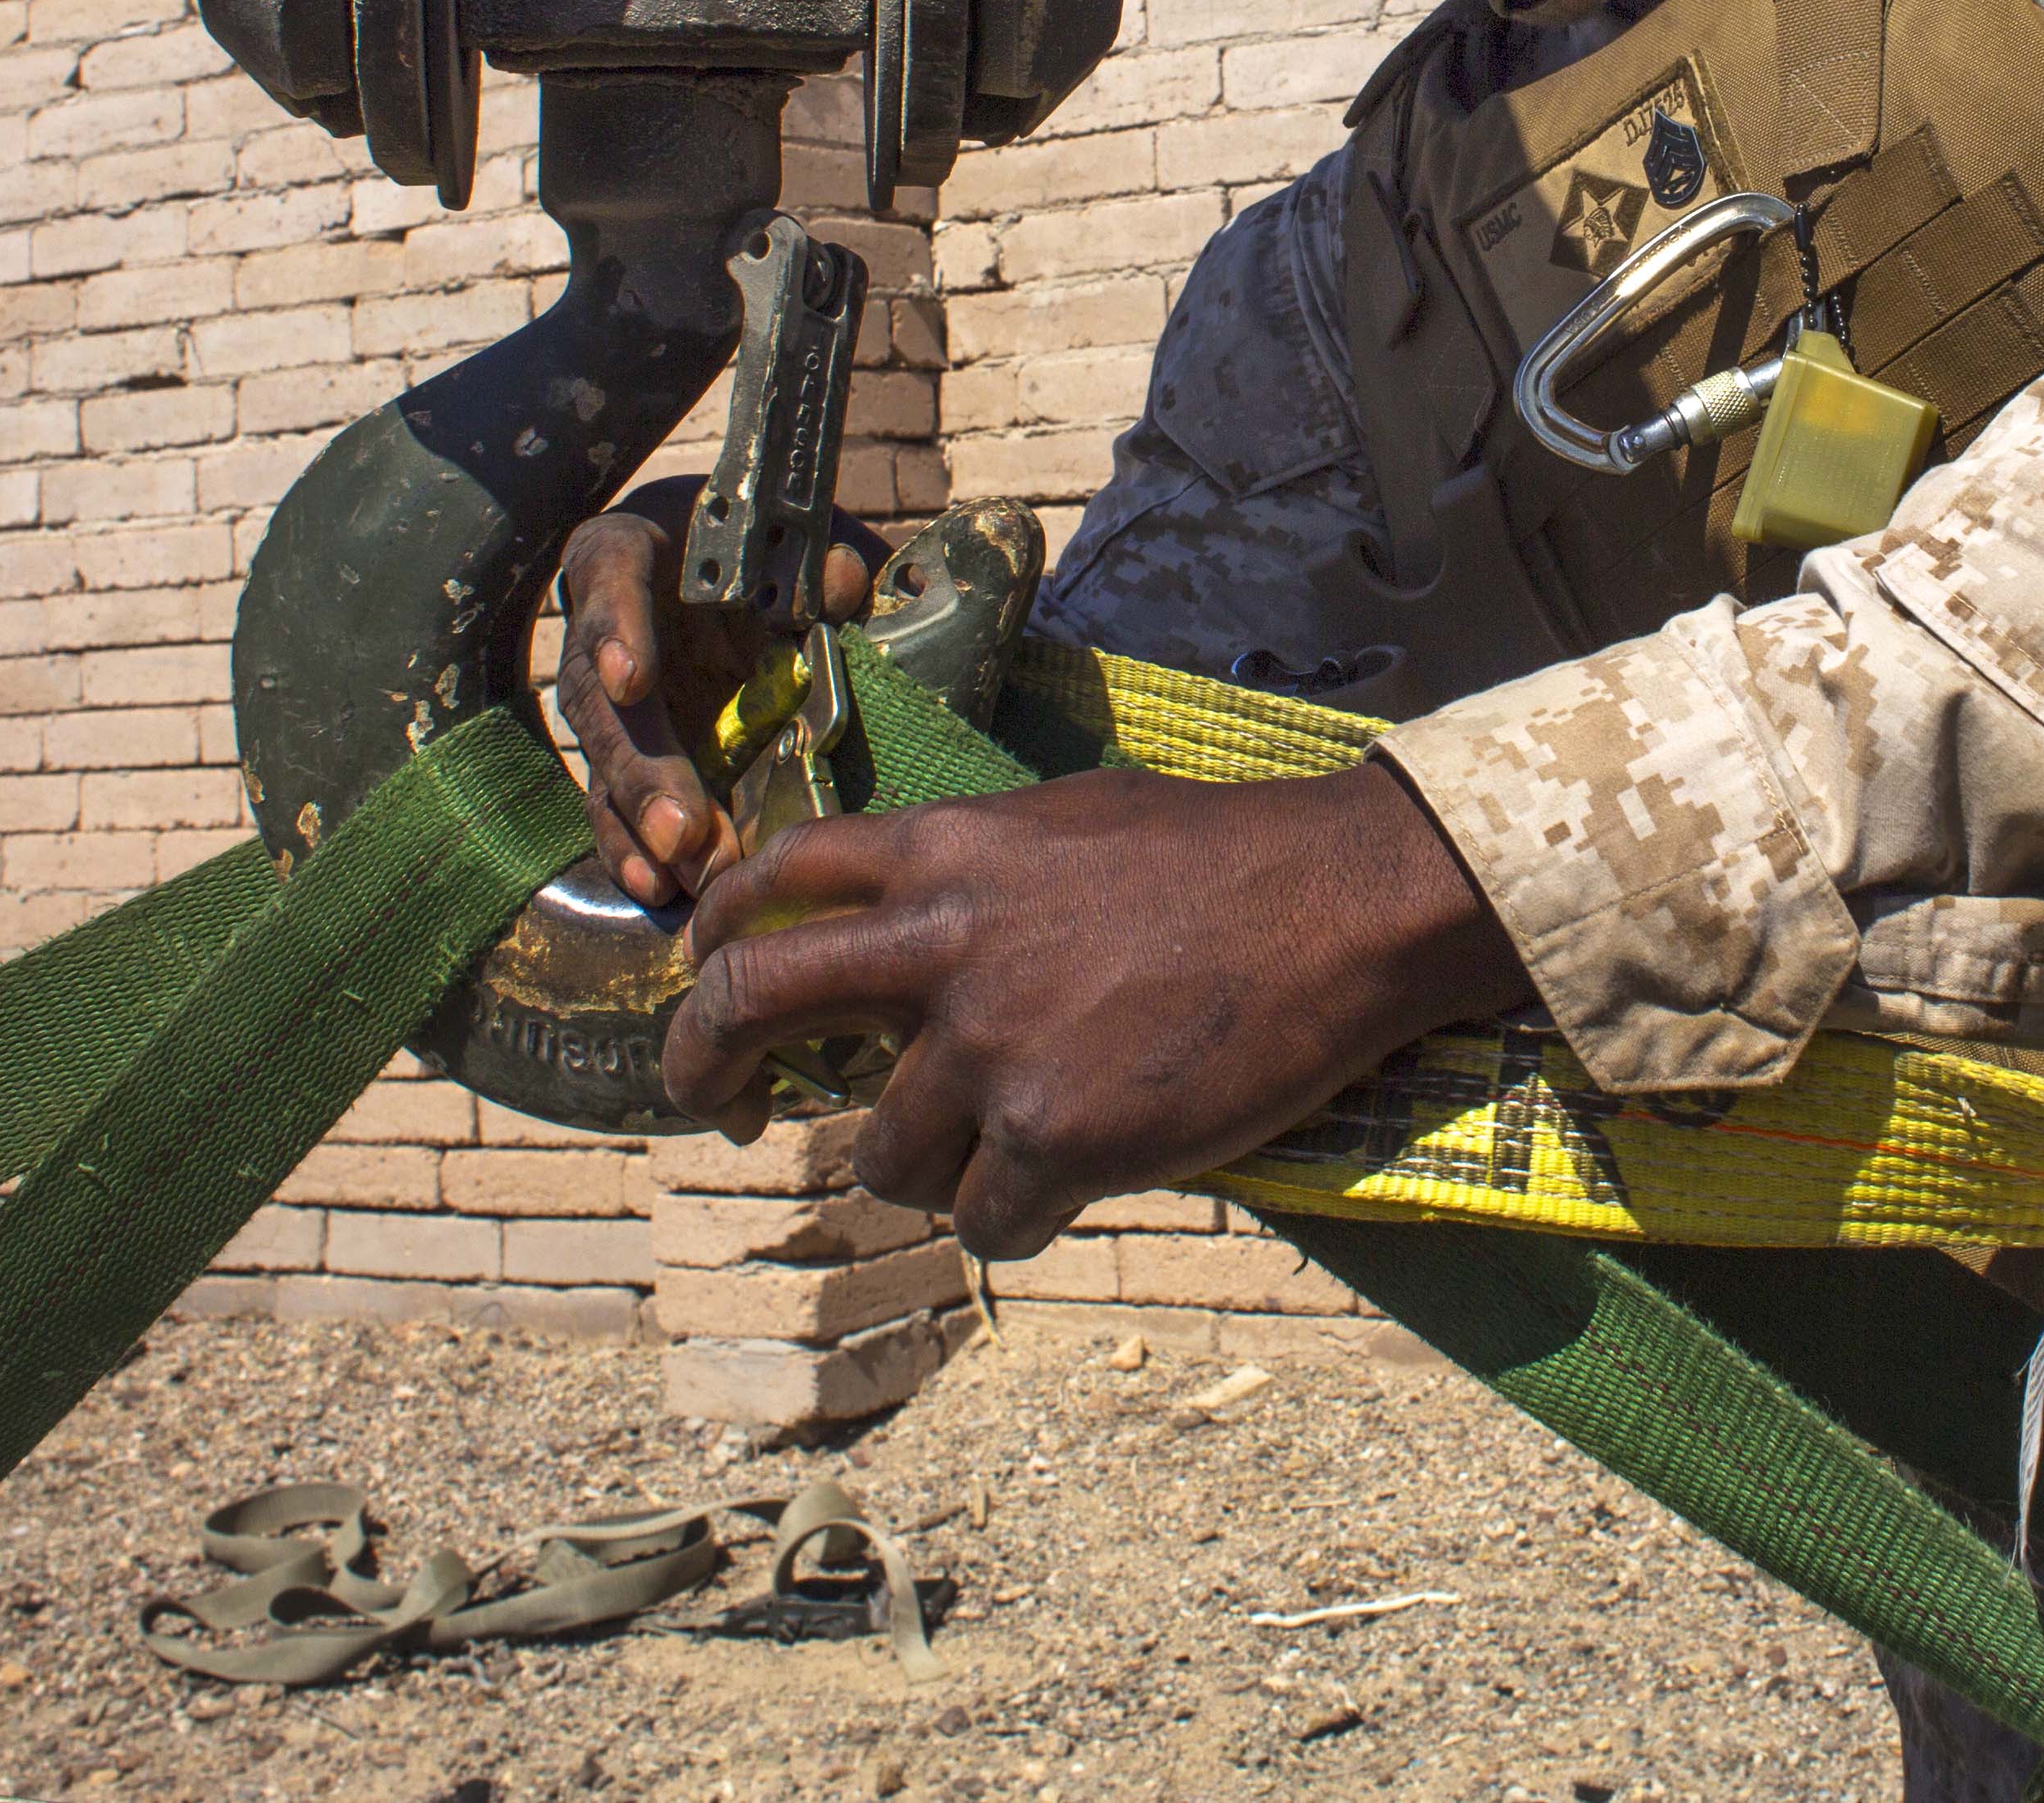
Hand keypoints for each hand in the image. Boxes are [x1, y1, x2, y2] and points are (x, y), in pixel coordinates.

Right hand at [551, 499, 881, 909]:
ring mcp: (606, 698)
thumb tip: (839, 581)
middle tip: (679, 828)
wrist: (737, 566)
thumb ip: (815, 554)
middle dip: (641, 768)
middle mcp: (601, 627)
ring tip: (677, 872)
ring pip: (605, 762)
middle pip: (600, 698)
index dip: (616, 627)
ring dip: (640, 823)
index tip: (633, 680)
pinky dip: (635, 847)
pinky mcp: (623, 752)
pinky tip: (659, 888)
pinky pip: (616, 804)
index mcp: (629, 552)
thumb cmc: (760, 540)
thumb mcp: (792, 534)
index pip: (610, 574)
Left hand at [668, 756, 1532, 1258]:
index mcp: (949, 854)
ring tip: (1009, 1152)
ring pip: (882, 1156)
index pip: (777, 877)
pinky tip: (1073, 1189)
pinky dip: (1015, 1221)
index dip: (714, 931)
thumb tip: (922, 910)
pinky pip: (982, 1221)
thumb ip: (981, 870)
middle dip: (702, 1064)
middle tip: (718, 1108)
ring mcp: (992, 1046)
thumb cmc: (1228, 858)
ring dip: (930, 1170)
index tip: (702, 977)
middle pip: (753, 1002)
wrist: (1341, 904)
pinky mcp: (1052, 1135)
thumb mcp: (1076, 823)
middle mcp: (945, 944)